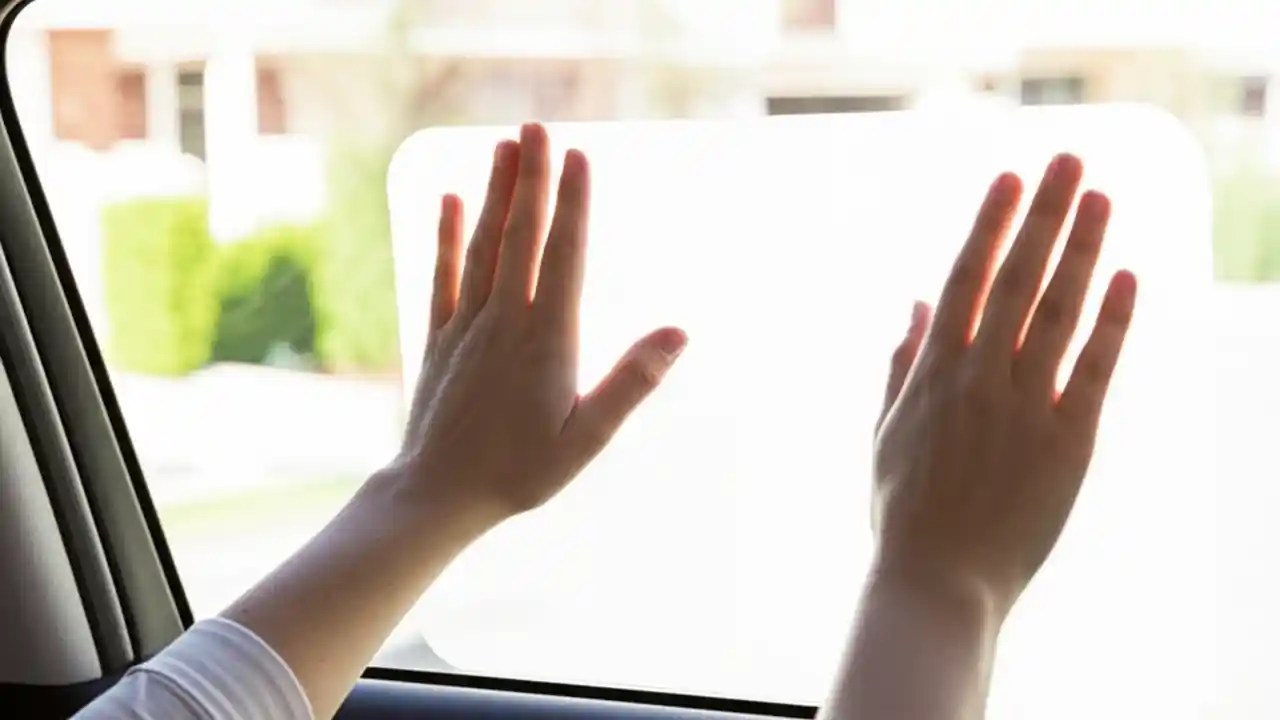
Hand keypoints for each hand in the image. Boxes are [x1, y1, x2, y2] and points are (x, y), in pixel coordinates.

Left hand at [389, 122, 686, 526]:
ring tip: (503, 147)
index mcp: (545, 339)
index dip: (572, 203)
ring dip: (495, 194)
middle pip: (520, 236)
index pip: (563, 255)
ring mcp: (466, 325)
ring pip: (482, 246)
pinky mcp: (439, 338)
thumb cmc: (520, 473)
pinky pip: (443, 275)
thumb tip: (679, 332)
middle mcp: (503, 320)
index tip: (580, 156)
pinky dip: (447, 236)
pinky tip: (451, 201)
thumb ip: (631, 382)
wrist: (436, 496)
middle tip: (536, 126)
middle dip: (531, 178)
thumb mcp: (588, 438)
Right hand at [872, 154, 1136, 616]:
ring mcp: (1026, 405)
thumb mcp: (886, 432)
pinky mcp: (1069, 439)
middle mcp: (981, 377)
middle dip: (1044, 214)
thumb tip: (916, 306)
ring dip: (1082, 248)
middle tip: (1069, 160)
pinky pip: (1096, 368)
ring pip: (1060, 310)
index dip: (991, 225)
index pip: (967, 279)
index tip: (1010, 179)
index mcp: (933, 373)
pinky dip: (1113, 320)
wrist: (939, 579)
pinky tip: (1127, 276)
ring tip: (1101, 198)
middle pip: (1019, 278)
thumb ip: (902, 365)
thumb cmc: (904, 510)